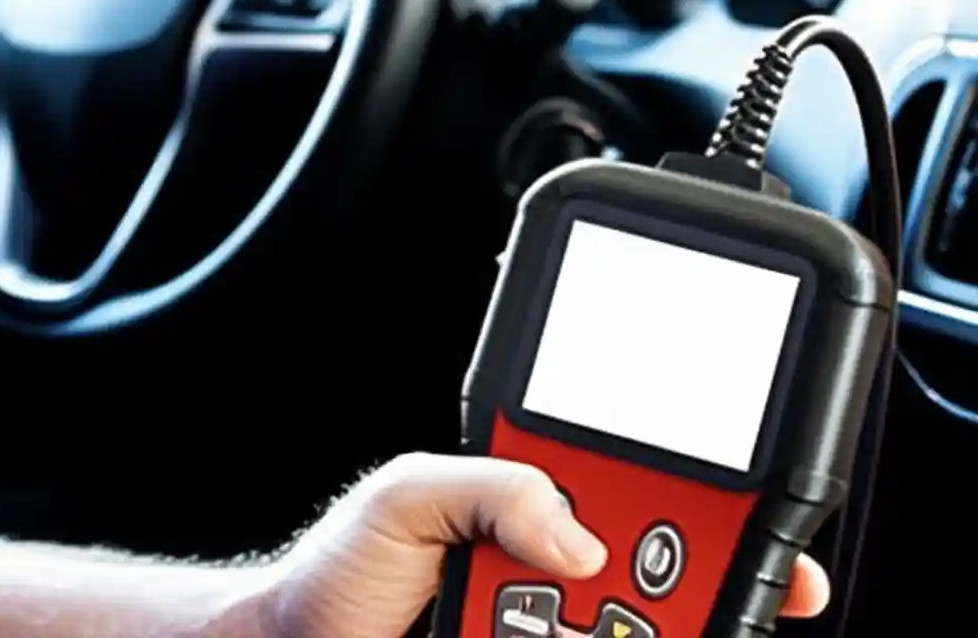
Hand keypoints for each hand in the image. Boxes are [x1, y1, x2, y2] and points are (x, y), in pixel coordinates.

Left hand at [266, 453, 828, 636]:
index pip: (648, 494)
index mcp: (534, 504)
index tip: (772, 553)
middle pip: (669, 574)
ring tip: (544, 626)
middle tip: (685, 603)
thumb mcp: (405, 498)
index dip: (720, 520)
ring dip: (647, 628)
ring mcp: (548, 631)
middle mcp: (557, 567)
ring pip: (642, 630)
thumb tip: (579, 535)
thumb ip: (490, 487)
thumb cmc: (338, 571)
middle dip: (697, 588)